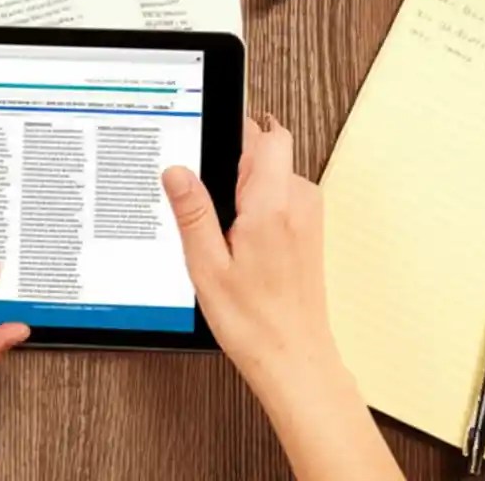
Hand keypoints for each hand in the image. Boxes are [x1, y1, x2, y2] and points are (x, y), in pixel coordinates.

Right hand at [162, 116, 405, 480]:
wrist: (294, 358)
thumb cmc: (254, 322)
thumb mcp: (207, 266)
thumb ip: (192, 212)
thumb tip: (176, 170)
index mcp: (273, 205)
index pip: (265, 134)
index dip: (235, 127)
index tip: (207, 139)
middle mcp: (298, 202)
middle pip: (266, 149)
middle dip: (233, 162)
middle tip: (207, 204)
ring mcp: (308, 214)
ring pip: (272, 172)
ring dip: (245, 187)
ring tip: (221, 233)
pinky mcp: (308, 227)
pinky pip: (280, 195)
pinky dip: (256, 205)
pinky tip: (237, 242)